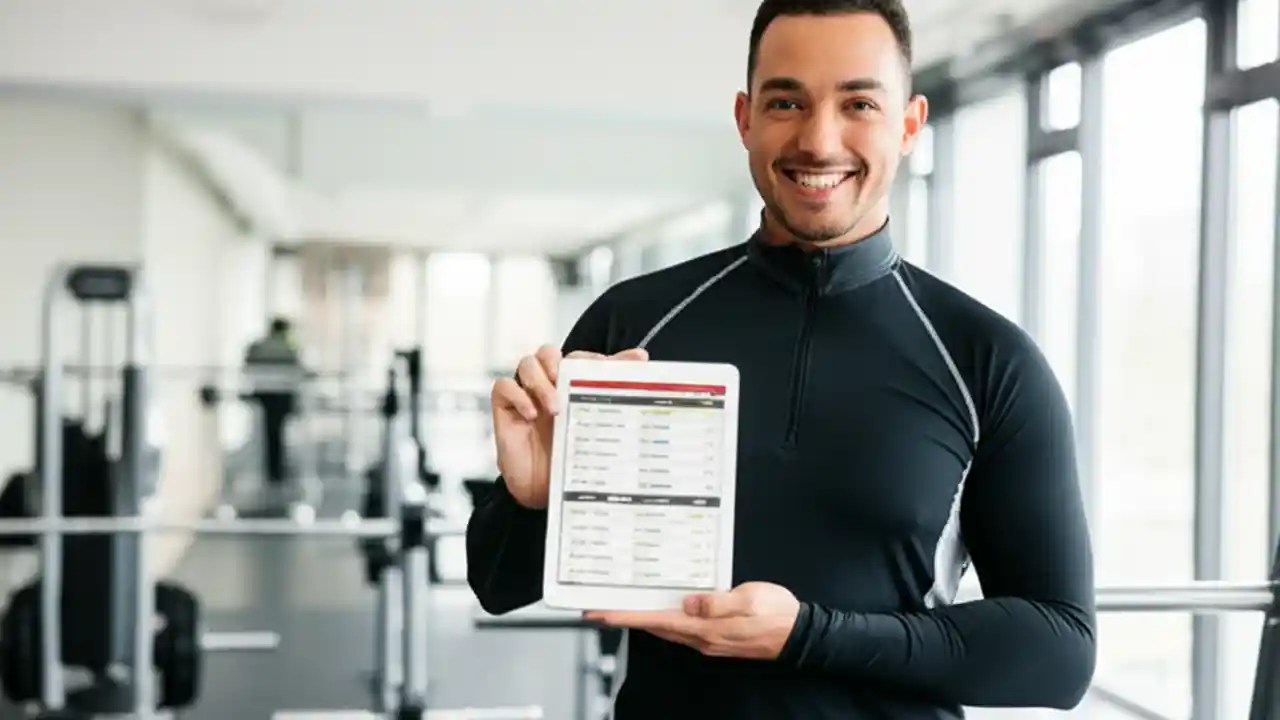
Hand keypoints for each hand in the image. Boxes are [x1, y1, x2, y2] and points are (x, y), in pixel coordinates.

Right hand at [490, 344, 648, 508]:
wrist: (541, 489)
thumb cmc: (568, 457)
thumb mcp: (593, 427)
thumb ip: (612, 394)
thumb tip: (641, 358)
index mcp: (570, 386)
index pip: (579, 359)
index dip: (593, 358)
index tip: (611, 365)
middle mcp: (547, 386)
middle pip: (548, 353)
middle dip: (558, 361)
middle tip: (565, 378)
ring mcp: (525, 395)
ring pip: (527, 364)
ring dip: (540, 380)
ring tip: (553, 407)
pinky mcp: (505, 408)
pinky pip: (504, 387)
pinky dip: (518, 396)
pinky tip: (531, 414)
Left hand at [585, 582, 799, 659]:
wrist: (799, 635)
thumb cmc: (776, 613)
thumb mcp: (748, 598)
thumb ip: (717, 602)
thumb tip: (689, 603)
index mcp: (706, 627)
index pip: (658, 620)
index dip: (628, 616)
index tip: (602, 613)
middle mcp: (702, 637)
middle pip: (655, 626)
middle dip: (626, 618)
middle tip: (599, 609)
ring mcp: (708, 640)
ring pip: (666, 628)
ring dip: (643, 619)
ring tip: (622, 607)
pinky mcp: (715, 637)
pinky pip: (681, 628)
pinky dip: (664, 619)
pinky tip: (662, 608)